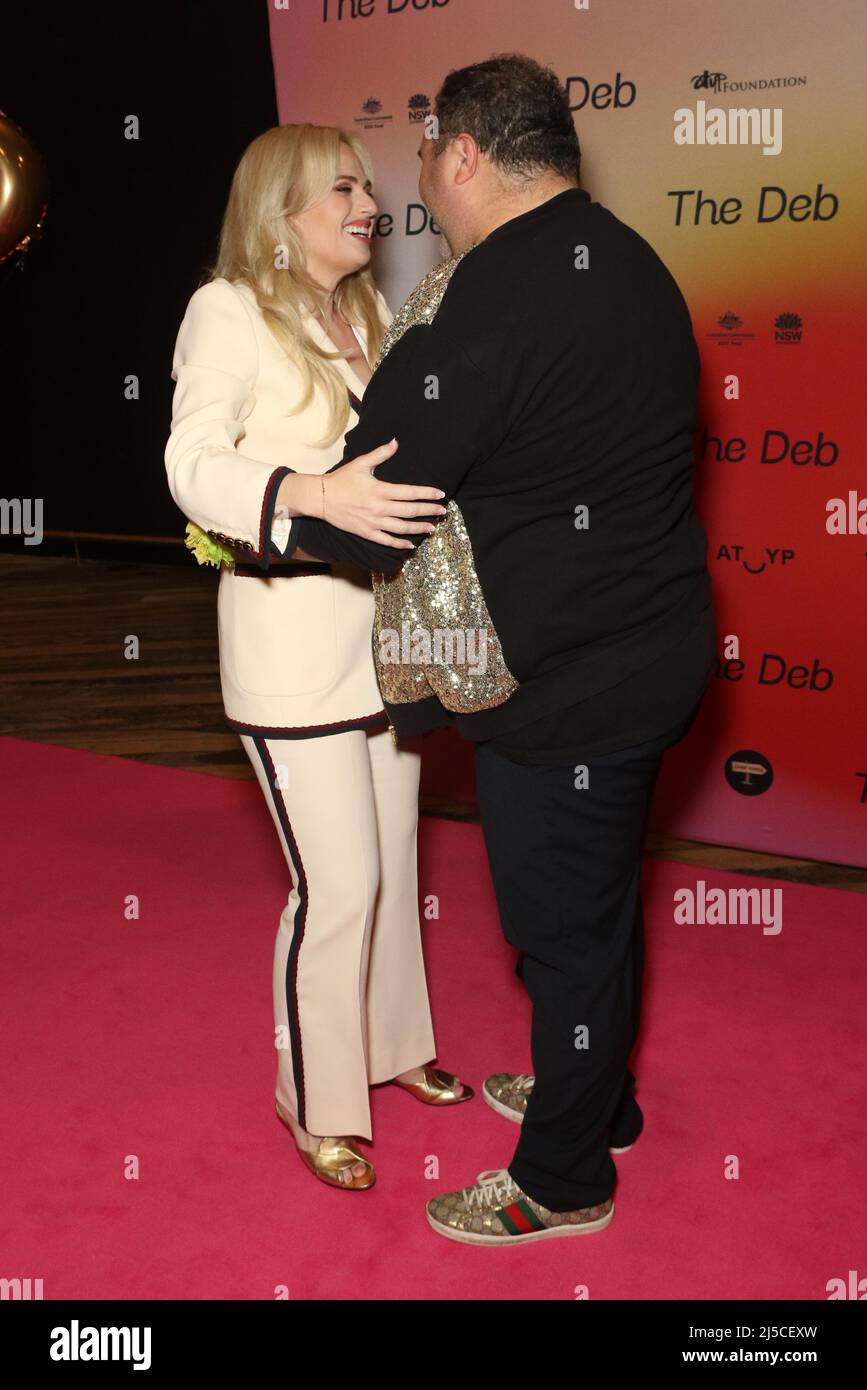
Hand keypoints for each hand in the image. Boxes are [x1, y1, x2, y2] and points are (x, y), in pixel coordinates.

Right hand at [323, 440, 445, 548]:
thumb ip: (381, 453)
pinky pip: (386, 540)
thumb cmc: (341, 479)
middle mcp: (379, 507)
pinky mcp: (366, 532)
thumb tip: (396, 442)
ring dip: (418, 528)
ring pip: (401, 528)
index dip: (427, 493)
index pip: (410, 492)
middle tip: (442, 512)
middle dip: (428, 511)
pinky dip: (399, 543)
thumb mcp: (361, 463)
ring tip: (431, 528)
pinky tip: (410, 544)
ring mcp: (373, 522)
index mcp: (380, 490)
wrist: (320, 497)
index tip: (441, 494)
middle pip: (410, 511)